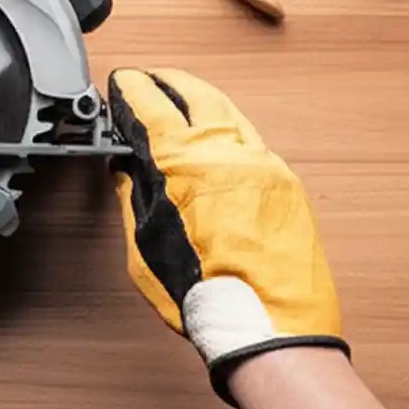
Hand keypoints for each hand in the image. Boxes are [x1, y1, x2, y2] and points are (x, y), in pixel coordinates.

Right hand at [108, 69, 345, 403]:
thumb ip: (134, 196)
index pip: (154, 107)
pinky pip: (250, 139)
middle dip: (168, 81)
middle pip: (196, 94)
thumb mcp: (145, 246)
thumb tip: (126, 167)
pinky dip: (226, 127)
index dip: (132, 89)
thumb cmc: (208, 298)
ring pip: (228, 110)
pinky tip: (212, 136)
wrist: (271, 327)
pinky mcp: (286, 182)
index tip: (122, 83)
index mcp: (189, 167)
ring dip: (199, 98)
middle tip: (148, 80)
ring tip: (179, 99)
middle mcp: (231, 154)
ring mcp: (264, 165)